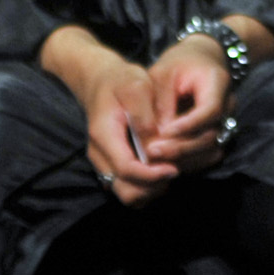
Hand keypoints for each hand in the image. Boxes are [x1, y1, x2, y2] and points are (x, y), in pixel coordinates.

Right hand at [75, 50, 181, 204]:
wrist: (101, 80)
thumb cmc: (121, 80)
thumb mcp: (136, 86)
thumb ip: (144, 115)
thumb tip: (153, 143)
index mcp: (104, 135)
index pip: (126, 169)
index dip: (152, 175)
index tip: (174, 168)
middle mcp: (99, 154)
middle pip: (125, 191)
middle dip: (152, 187)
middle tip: (174, 170)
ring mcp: (103, 162)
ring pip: (127, 194)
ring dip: (150, 190)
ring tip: (169, 170)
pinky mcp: (110, 165)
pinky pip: (128, 188)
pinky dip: (146, 187)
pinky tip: (160, 171)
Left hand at [140, 35, 234, 171]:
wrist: (201, 60)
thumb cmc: (179, 63)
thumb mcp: (163, 73)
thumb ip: (161, 102)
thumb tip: (157, 134)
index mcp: (218, 82)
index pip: (211, 109)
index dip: (188, 125)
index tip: (163, 132)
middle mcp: (228, 104)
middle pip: (212, 135)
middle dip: (181, 147)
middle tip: (152, 151)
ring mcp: (227, 121)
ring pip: (211, 149)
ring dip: (184, 158)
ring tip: (156, 158)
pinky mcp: (219, 133)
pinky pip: (209, 154)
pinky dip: (190, 161)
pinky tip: (168, 161)